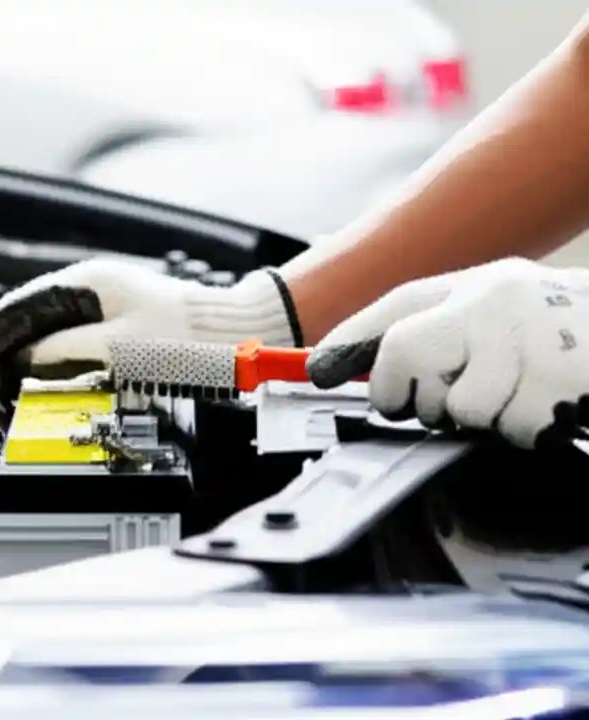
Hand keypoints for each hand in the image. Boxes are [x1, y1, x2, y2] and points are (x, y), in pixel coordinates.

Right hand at [0, 258, 298, 371]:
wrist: (234, 333)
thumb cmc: (185, 336)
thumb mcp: (115, 349)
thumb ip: (62, 352)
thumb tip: (23, 359)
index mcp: (84, 282)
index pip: (19, 307)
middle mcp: (90, 286)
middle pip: (29, 316)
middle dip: (1, 347)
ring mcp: (103, 302)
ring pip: (47, 327)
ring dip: (22, 353)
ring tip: (0, 379)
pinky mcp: (117, 320)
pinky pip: (69, 336)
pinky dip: (49, 355)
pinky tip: (39, 372)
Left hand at [307, 257, 588, 448]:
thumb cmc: (570, 337)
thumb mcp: (504, 317)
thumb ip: (438, 331)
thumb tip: (356, 367)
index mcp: (479, 285)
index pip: (394, 308)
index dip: (349, 342)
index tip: (315, 369)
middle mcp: (496, 301)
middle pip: (404, 355)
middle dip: (410, 393)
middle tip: (442, 402)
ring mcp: (527, 340)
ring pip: (457, 406)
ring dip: (481, 418)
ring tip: (521, 398)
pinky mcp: (557, 383)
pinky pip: (508, 429)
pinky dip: (523, 430)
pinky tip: (550, 408)